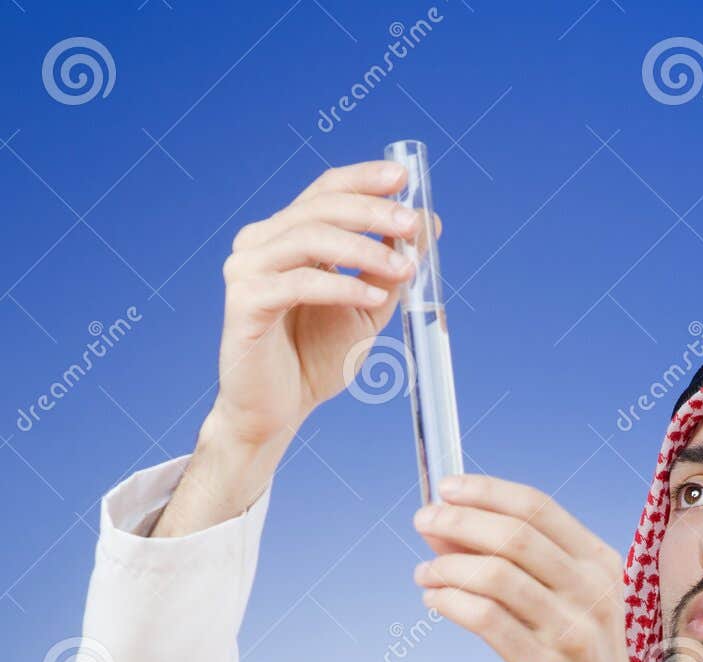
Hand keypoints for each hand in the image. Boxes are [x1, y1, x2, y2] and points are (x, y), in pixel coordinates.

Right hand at [211, 157, 440, 449]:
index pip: (325, 190)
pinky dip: (341, 287)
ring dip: (363, 251)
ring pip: (309, 238)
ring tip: (403, 269)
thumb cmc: (314, 358)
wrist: (279, 410)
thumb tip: (426, 224)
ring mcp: (247, 269)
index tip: (403, 178)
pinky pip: (299, 284)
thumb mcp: (366, 309)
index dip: (363, 179)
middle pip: (320, 208)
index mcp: (286, 235)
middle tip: (411, 224)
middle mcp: (261, 243)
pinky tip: (372, 297)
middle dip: (372, 213)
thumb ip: (389, 269)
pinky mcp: (244, 303)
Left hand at [412, 475, 655, 661]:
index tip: (447, 487)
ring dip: (448, 567)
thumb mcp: (567, 600)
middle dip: (459, 521)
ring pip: (496, 576)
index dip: (486, 491)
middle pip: (515, 536)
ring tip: (425, 573)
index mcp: (599, 564)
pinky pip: (486, 619)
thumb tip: (447, 525)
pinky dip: (451, 602)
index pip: (538, 508)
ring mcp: (569, 630)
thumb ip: (515, 561)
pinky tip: (435, 601)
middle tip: (424, 521)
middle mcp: (591, 592)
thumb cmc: (579, 659)